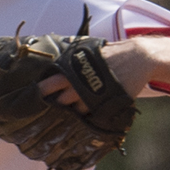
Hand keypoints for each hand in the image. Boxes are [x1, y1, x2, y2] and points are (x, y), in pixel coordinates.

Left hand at [38, 36, 169, 113]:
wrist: (137, 58)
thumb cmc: (109, 54)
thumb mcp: (85, 52)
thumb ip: (69, 62)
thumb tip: (52, 68)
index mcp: (70, 70)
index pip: (48, 84)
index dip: (40, 93)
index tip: (33, 100)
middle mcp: (78, 84)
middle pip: (59, 102)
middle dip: (55, 107)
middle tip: (50, 112)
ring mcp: (91, 96)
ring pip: (74, 111)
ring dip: (71, 113)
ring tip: (69, 115)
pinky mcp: (104, 105)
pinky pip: (90, 115)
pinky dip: (86, 116)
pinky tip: (86, 116)